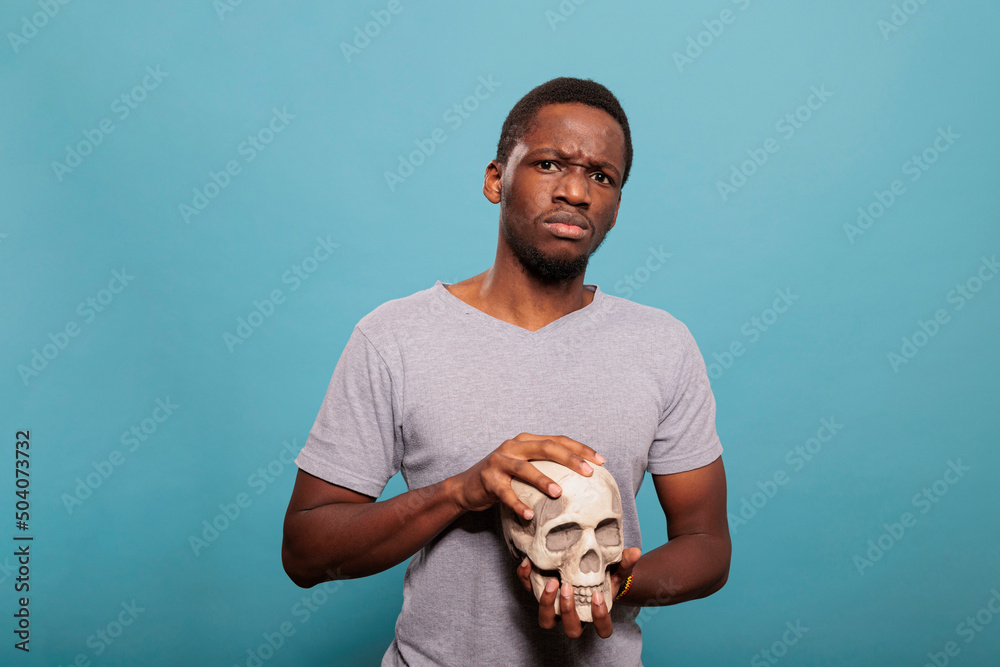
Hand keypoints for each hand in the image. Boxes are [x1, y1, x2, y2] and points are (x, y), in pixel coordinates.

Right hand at [449, 433, 604, 518]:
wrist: (467, 487)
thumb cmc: (504, 478)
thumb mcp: (524, 467)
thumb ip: (546, 466)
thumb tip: (581, 478)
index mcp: (526, 441)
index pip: (557, 440)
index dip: (580, 448)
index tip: (601, 461)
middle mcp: (513, 446)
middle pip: (545, 447)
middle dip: (569, 458)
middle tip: (589, 472)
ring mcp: (499, 461)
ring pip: (524, 468)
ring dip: (542, 480)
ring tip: (559, 492)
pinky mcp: (488, 479)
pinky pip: (505, 493)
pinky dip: (518, 504)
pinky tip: (530, 516)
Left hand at [516, 547, 641, 638]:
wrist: (585, 566)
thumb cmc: (603, 574)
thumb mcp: (616, 569)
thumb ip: (624, 563)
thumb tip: (635, 551)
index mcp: (595, 614)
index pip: (602, 629)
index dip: (599, 618)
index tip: (596, 596)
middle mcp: (575, 617)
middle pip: (572, 629)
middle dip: (568, 611)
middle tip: (567, 587)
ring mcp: (555, 609)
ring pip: (546, 621)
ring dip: (546, 603)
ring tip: (551, 581)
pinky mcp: (539, 594)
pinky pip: (528, 592)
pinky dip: (525, 579)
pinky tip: (528, 564)